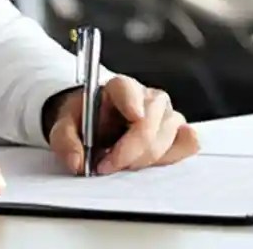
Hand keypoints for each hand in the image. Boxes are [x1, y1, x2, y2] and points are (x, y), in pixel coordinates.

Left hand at [46, 75, 199, 175]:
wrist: (95, 125)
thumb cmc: (85, 122)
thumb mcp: (64, 128)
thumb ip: (65, 142)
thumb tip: (78, 161)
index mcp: (118, 87)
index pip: (128, 89)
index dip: (133, 103)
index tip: (134, 118)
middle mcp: (147, 96)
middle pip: (148, 124)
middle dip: (128, 152)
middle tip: (106, 165)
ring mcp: (166, 113)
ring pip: (166, 138)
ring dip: (144, 159)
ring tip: (123, 162)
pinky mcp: (178, 130)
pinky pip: (189, 142)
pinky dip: (171, 157)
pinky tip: (149, 161)